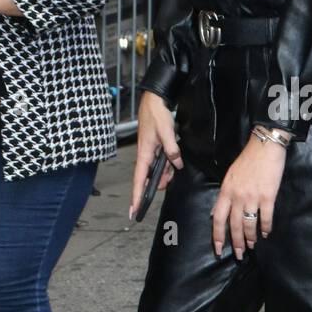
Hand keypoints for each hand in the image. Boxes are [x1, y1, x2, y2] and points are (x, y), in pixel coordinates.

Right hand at [130, 91, 182, 218]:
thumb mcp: (167, 132)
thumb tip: (176, 164)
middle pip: (148, 178)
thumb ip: (172, 150)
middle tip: (166, 185)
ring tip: (172, 171)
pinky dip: (167, 165)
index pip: (139, 181)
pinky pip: (161, 161)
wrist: (155, 100)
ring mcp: (150, 152)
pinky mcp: (156, 148)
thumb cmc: (156, 115)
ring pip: (156, 170)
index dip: (137, 197)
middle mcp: (145, 155)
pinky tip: (174, 163)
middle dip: (156, 185)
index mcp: (144, 154)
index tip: (134, 211)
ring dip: (164, 174)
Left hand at [211, 134, 285, 258]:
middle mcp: (237, 196)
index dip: (218, 236)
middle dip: (236, 243)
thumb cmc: (247, 160)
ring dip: (251, 237)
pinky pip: (265, 217)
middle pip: (234, 225)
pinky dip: (266, 228)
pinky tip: (266, 233)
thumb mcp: (229, 177)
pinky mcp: (268, 196)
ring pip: (249, 224)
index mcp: (226, 191)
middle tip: (239, 254)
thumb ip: (224, 196)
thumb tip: (215, 213)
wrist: (265, 146)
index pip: (218, 219)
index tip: (218, 249)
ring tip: (252, 245)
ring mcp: (253, 197)